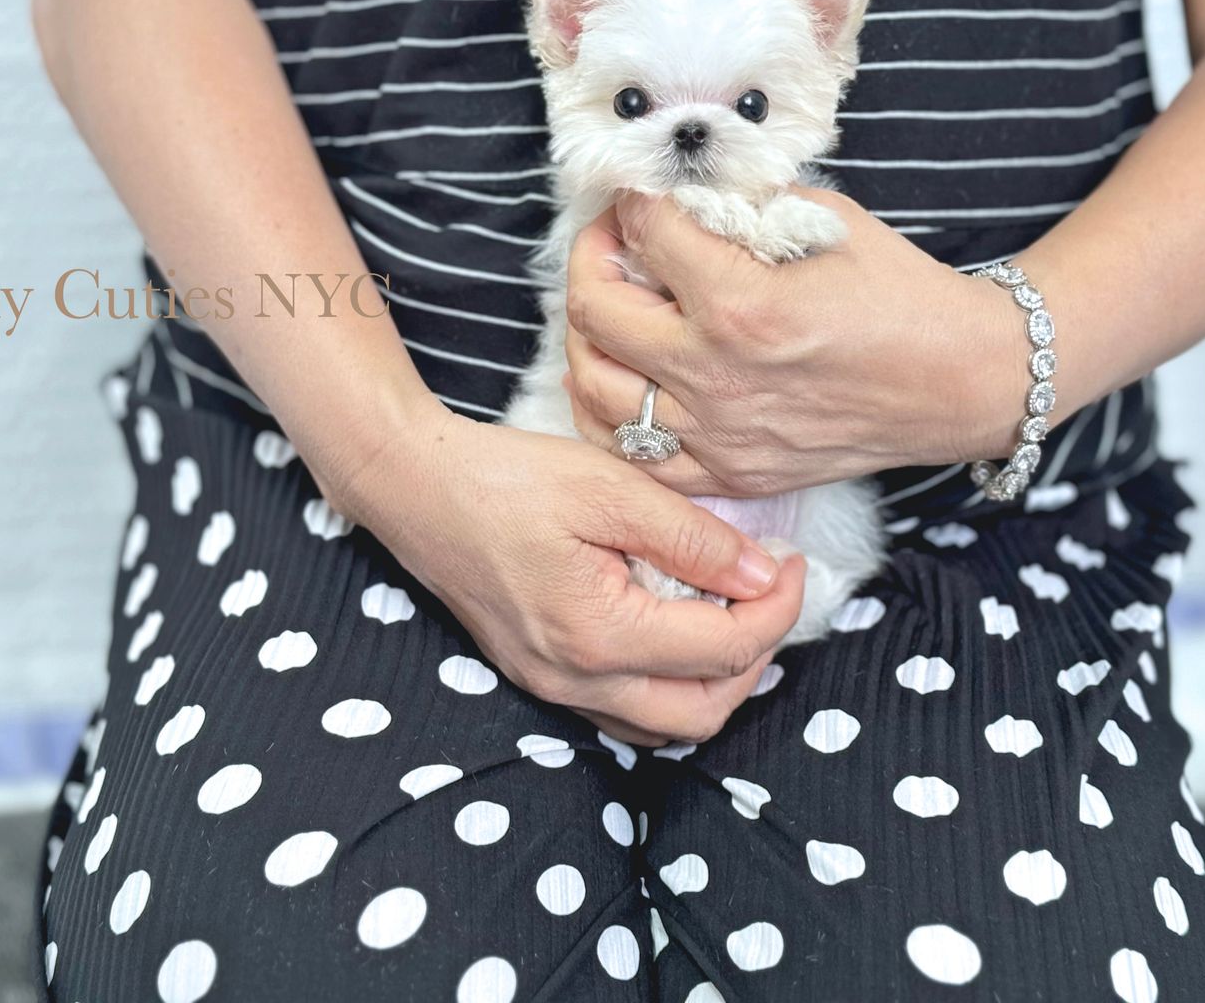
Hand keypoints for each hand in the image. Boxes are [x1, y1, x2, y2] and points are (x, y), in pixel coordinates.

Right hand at [320, 396, 808, 746]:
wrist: (414, 485)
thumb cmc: (505, 478)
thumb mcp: (610, 488)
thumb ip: (693, 538)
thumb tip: (762, 575)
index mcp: (600, 634)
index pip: (725, 648)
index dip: (777, 607)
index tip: (790, 560)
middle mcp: (576, 680)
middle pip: (703, 712)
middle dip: (757, 658)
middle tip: (770, 594)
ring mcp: (552, 686)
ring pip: (663, 725)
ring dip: (714, 683)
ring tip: (731, 614)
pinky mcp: (538, 675)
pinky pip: (623, 712)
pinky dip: (667, 686)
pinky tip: (675, 630)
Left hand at [563, 189, 1028, 497]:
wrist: (959, 380)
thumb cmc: (900, 294)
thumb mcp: (825, 219)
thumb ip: (741, 206)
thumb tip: (680, 192)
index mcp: (739, 304)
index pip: (644, 233)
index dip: (632, 201)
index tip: (639, 196)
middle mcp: (715, 376)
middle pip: (595, 311)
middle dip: (593, 259)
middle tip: (614, 242)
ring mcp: (718, 435)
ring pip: (595, 388)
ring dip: (588, 337)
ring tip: (611, 308)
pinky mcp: (731, 474)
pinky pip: (631, 455)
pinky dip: (609, 414)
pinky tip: (622, 379)